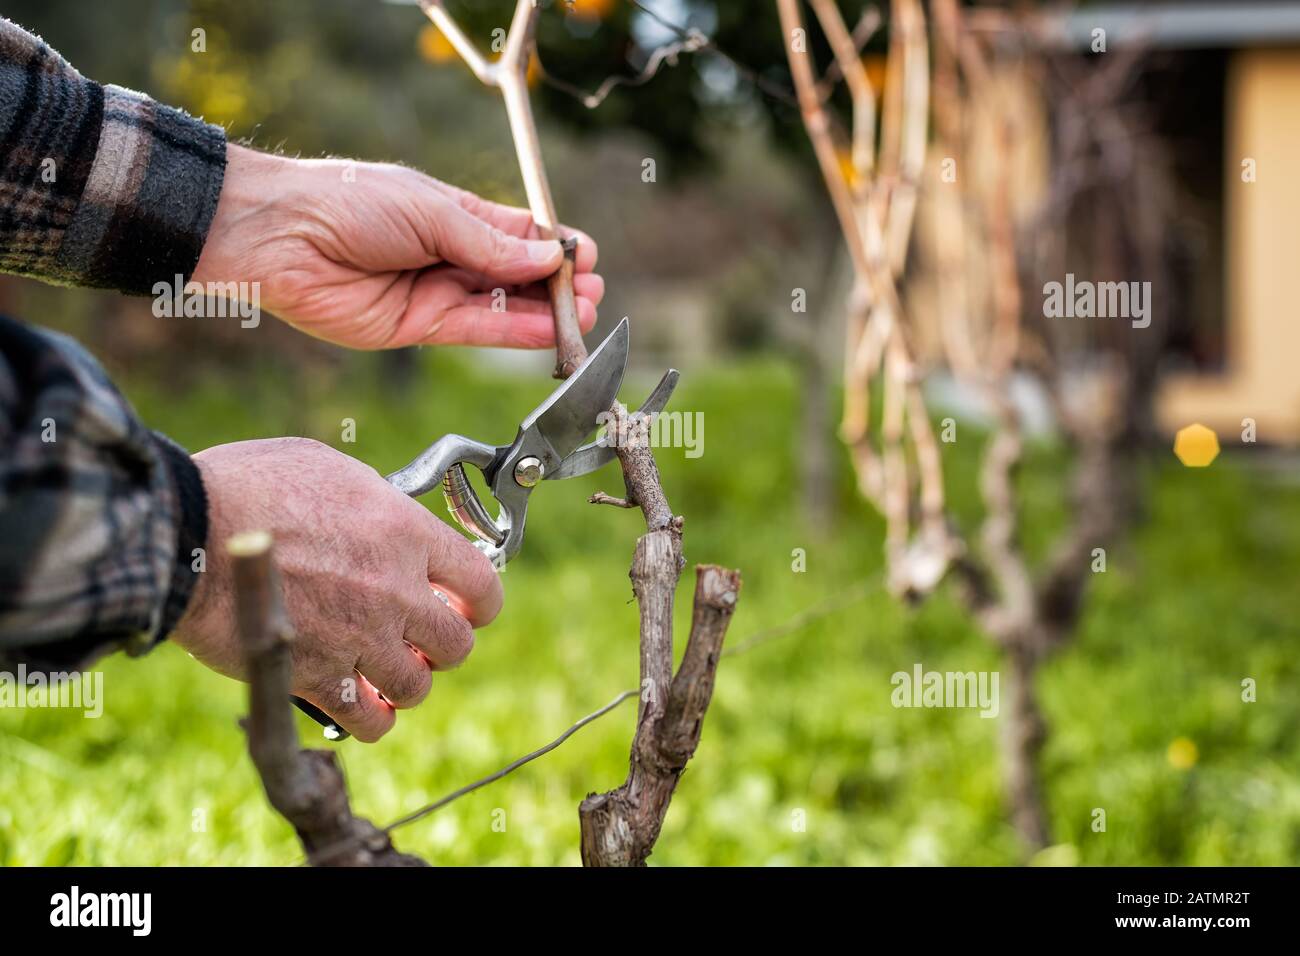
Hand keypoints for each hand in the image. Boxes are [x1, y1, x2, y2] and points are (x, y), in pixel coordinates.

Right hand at [175, 438, 501, 741]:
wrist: (187, 531)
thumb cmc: (245, 485)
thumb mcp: (325, 466)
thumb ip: (371, 499)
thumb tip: (384, 510)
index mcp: (405, 533)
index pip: (481, 581)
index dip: (479, 601)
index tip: (467, 606)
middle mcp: (396, 591)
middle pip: (457, 644)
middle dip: (442, 645)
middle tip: (417, 639)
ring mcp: (360, 638)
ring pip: (417, 686)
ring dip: (404, 682)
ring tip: (383, 671)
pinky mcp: (318, 677)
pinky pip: (370, 720)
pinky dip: (370, 718)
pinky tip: (358, 703)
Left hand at [191, 144, 602, 349]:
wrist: (282, 236)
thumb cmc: (351, 201)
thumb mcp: (433, 212)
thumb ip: (491, 245)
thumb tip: (550, 260)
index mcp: (456, 213)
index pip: (520, 234)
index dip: (556, 247)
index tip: (588, 258)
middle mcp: (450, 254)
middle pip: (519, 275)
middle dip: (558, 286)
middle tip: (595, 296)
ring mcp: (436, 292)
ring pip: (504, 307)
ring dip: (546, 313)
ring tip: (585, 317)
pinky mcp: (419, 327)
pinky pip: (479, 331)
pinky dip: (516, 333)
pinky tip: (549, 331)